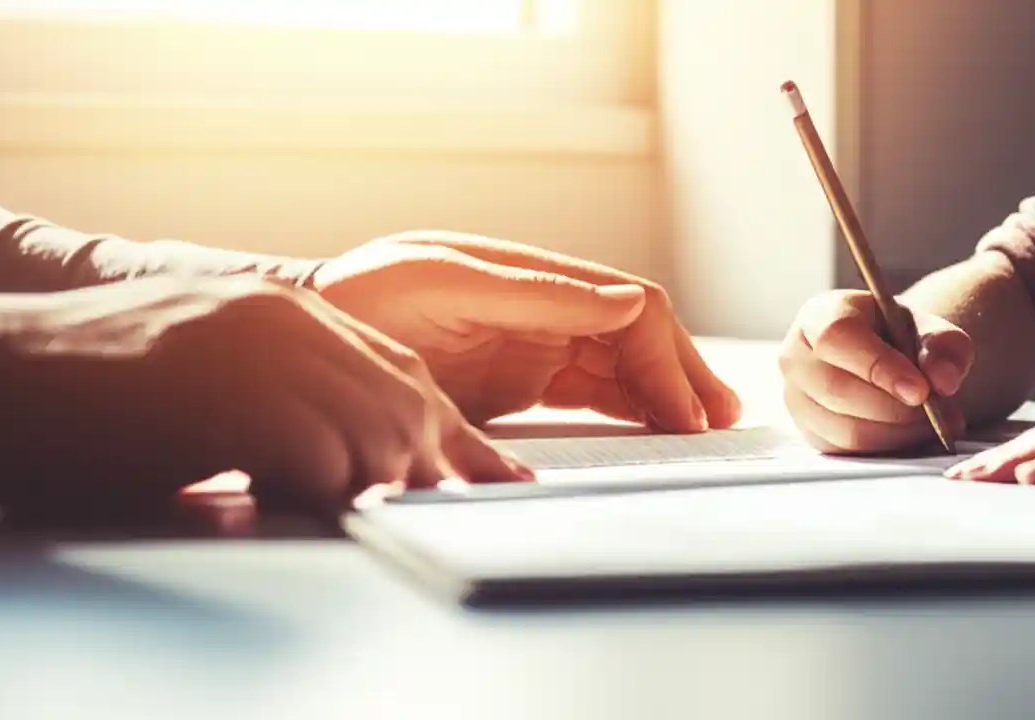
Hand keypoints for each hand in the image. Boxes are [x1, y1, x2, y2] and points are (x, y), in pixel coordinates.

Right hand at [0, 276, 528, 514]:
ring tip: (325, 497)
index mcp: (283, 309)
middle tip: (436, 505)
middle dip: (429, 464)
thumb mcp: (210, 387)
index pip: (401, 369)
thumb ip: (286, 407)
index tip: (498, 475)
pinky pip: (323, 454)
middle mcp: (284, 317)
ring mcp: (259, 347)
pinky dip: (322, 489)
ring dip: (368, 478)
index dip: (454, 430)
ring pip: (378, 427)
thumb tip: (353, 467)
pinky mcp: (232, 390)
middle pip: (406, 397)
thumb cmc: (94, 399)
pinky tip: (286, 495)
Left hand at [312, 231, 739, 430]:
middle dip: (681, 375)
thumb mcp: (441, 285)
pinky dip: (628, 407)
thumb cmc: (363, 298)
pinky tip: (655, 426)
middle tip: (720, 419)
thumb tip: (629, 300)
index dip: (664, 357)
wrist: (314, 329)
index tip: (683, 410)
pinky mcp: (521, 377)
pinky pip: (591, 391)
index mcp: (531, 275)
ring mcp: (535, 342)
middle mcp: (543, 306)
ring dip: (663, 393)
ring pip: (622, 366)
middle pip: (637, 337)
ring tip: (702, 428)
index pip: (626, 308)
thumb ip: (533, 293)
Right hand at [779, 290, 971, 452]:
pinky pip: (849, 451)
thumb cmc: (897, 336)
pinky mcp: (809, 432)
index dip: (878, 366)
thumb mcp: (926, 327)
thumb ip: (942, 345)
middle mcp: (795, 357)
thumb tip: (942, 380)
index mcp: (818, 317)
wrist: (881, 356)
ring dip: (898, 432)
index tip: (920, 390)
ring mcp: (796, 399)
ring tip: (933, 422)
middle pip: (837, 389)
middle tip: (938, 411)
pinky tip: (912, 433)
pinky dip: (889, 447)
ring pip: (845, 428)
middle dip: (895, 408)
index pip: (836, 338)